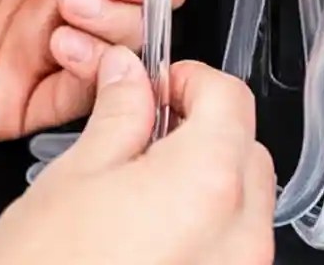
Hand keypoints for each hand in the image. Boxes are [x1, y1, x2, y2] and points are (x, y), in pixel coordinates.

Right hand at [0, 48, 275, 264]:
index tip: (157, 86)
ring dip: (208, 178)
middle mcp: (239, 234)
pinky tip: (152, 227)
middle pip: (248, 150)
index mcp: (206, 183)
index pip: (231, 97)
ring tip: (142, 185)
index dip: (190, 80)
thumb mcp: (75, 174)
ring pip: (246, 202)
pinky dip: (206, 225)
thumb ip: (118, 114)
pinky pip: (234, 246)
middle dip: (204, 129)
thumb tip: (128, 77)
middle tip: (145, 130)